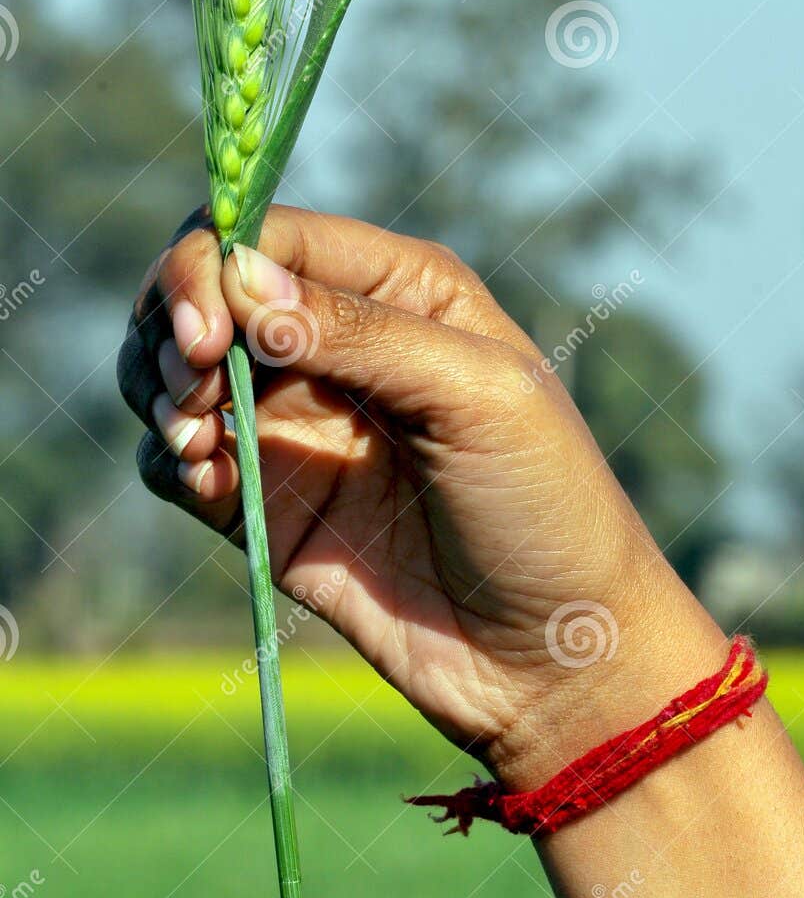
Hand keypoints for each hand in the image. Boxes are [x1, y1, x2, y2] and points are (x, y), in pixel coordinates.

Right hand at [118, 207, 711, 778]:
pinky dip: (166, 457)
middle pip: (206, 290)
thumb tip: (237, 276)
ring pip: (175, 368)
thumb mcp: (476, 397)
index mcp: (398, 288)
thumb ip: (357, 331)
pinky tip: (201, 476)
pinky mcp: (267, 502)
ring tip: (194, 439)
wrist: (552, 660)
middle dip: (172, 325)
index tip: (204, 337)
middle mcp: (337, 341)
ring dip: (156, 389)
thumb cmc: (547, 507)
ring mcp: (297, 423)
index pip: (270, 237)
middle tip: (190, 387)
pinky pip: (178, 458)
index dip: (212, 268)